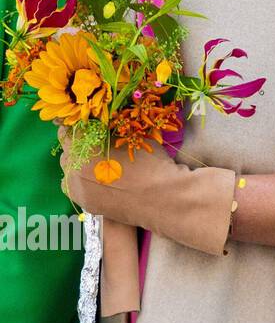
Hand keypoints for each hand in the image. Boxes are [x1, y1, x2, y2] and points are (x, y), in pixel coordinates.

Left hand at [58, 129, 235, 255]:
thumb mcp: (133, 135)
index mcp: (83, 141)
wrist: (160, 197)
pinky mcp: (82, 201)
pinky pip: (74, 186)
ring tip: (100, 166)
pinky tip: (100, 182)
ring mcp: (74, 184)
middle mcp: (72, 162)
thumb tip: (104, 121)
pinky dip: (83, 182)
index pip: (68, 128)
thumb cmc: (150, 162)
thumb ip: (112, 128)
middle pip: (67, 148)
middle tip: (98, 147)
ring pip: (69, 169)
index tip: (90, 127)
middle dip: (78, 146)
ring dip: (79, 164)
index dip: (79, 126)